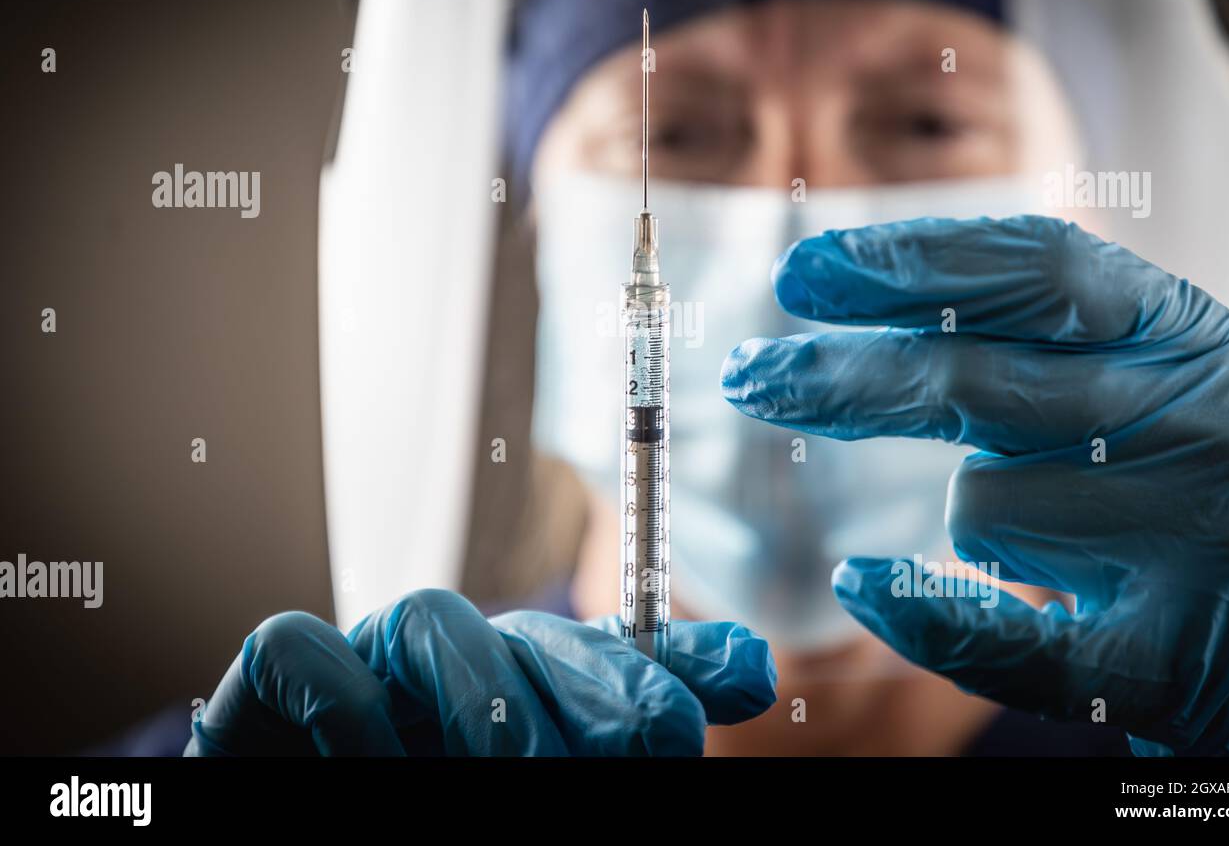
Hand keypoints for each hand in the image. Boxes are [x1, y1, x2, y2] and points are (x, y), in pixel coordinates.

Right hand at [185, 588, 775, 754]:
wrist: (303, 814)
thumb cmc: (428, 798)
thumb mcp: (552, 777)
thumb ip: (630, 728)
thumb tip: (753, 663)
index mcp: (520, 690)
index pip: (594, 654)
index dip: (647, 673)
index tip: (688, 727)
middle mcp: (451, 667)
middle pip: (528, 632)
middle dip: (593, 687)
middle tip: (643, 747)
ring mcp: (366, 664)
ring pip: (431, 617)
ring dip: (488, 694)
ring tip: (518, 766)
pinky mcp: (273, 677)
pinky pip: (308, 649)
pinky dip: (347, 702)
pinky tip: (375, 760)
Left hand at [722, 215, 1228, 754]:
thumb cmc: (1196, 474)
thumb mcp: (1145, 369)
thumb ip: (1030, 329)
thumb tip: (856, 291)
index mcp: (1182, 335)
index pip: (1033, 267)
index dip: (907, 262)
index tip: (807, 271)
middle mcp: (1194, 420)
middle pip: (972, 379)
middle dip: (841, 377)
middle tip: (750, 375)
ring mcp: (1189, 540)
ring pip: (982, 505)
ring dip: (974, 521)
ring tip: (1051, 534)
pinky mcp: (1169, 656)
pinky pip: (1011, 635)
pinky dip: (930, 615)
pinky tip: (866, 584)